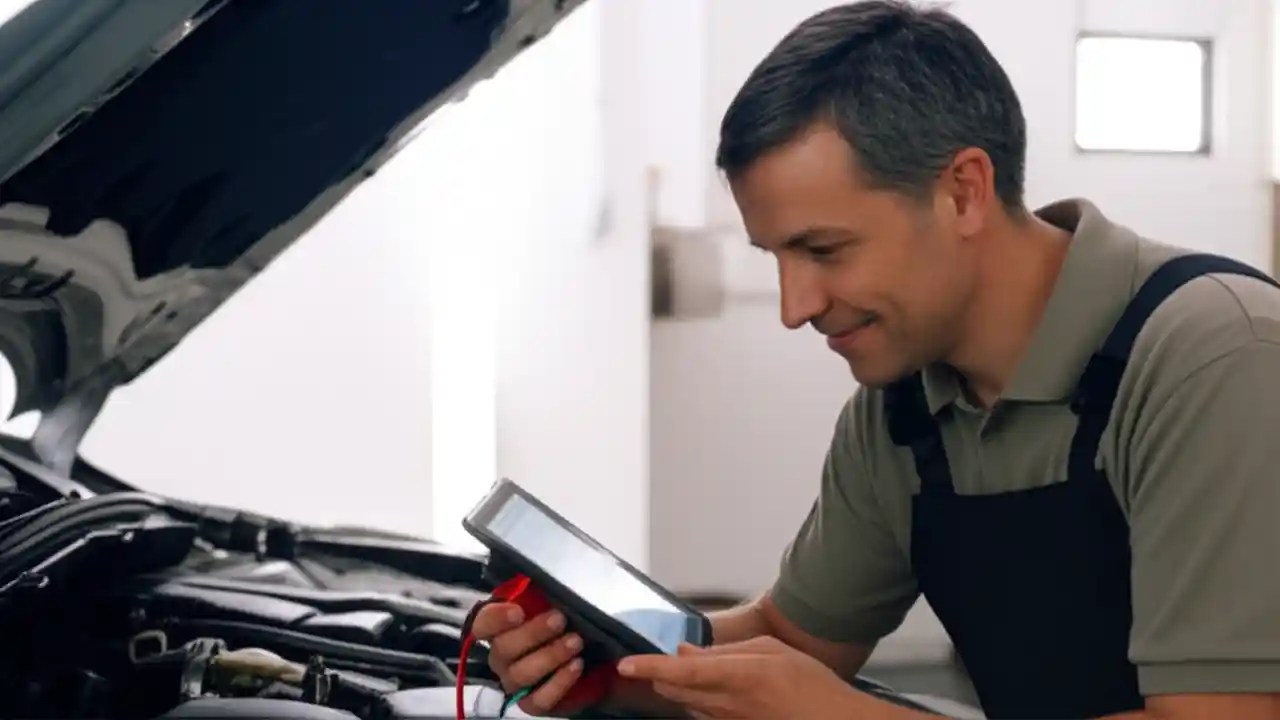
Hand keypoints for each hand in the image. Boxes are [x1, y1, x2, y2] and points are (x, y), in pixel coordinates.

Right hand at [470, 602, 586, 714]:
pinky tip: (576, 666)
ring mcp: (514, 682)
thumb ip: (546, 591)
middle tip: (560, 619)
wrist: (590, 657)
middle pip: (503, 649)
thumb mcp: (555, 601)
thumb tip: (548, 577)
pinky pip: (538, 699)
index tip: (518, 611)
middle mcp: (502, 656)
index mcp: (501, 628)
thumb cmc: (565, 622)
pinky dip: (558, 683)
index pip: (483, 624)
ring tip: (575, 642)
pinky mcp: (532, 703)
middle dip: (533, 633)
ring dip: (549, 656)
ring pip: (520, 674)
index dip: (495, 618)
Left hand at [616, 636, 860, 719]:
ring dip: (674, 686)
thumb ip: (723, 652)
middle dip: (658, 674)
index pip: (683, 673)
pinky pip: (700, 714)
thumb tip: (684, 652)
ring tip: (683, 670)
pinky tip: (708, 687)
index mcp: (739, 676)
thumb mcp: (769, 651)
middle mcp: (727, 703)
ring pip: (684, 704)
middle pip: (674, 691)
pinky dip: (693, 699)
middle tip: (656, 656)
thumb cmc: (808, 682)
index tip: (626, 664)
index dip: (651, 668)